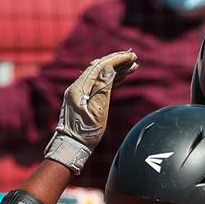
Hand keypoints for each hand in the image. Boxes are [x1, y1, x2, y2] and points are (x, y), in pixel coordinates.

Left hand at [45, 50, 137, 173]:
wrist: (71, 146)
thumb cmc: (85, 132)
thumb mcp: (97, 111)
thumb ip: (102, 88)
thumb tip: (108, 68)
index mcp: (80, 88)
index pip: (100, 67)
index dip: (116, 60)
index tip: (131, 57)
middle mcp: (77, 87)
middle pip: (98, 67)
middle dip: (116, 61)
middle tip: (133, 57)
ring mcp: (79, 92)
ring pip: (99, 75)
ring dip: (115, 69)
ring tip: (132, 66)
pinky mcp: (82, 99)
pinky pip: (97, 84)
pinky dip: (110, 79)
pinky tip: (121, 77)